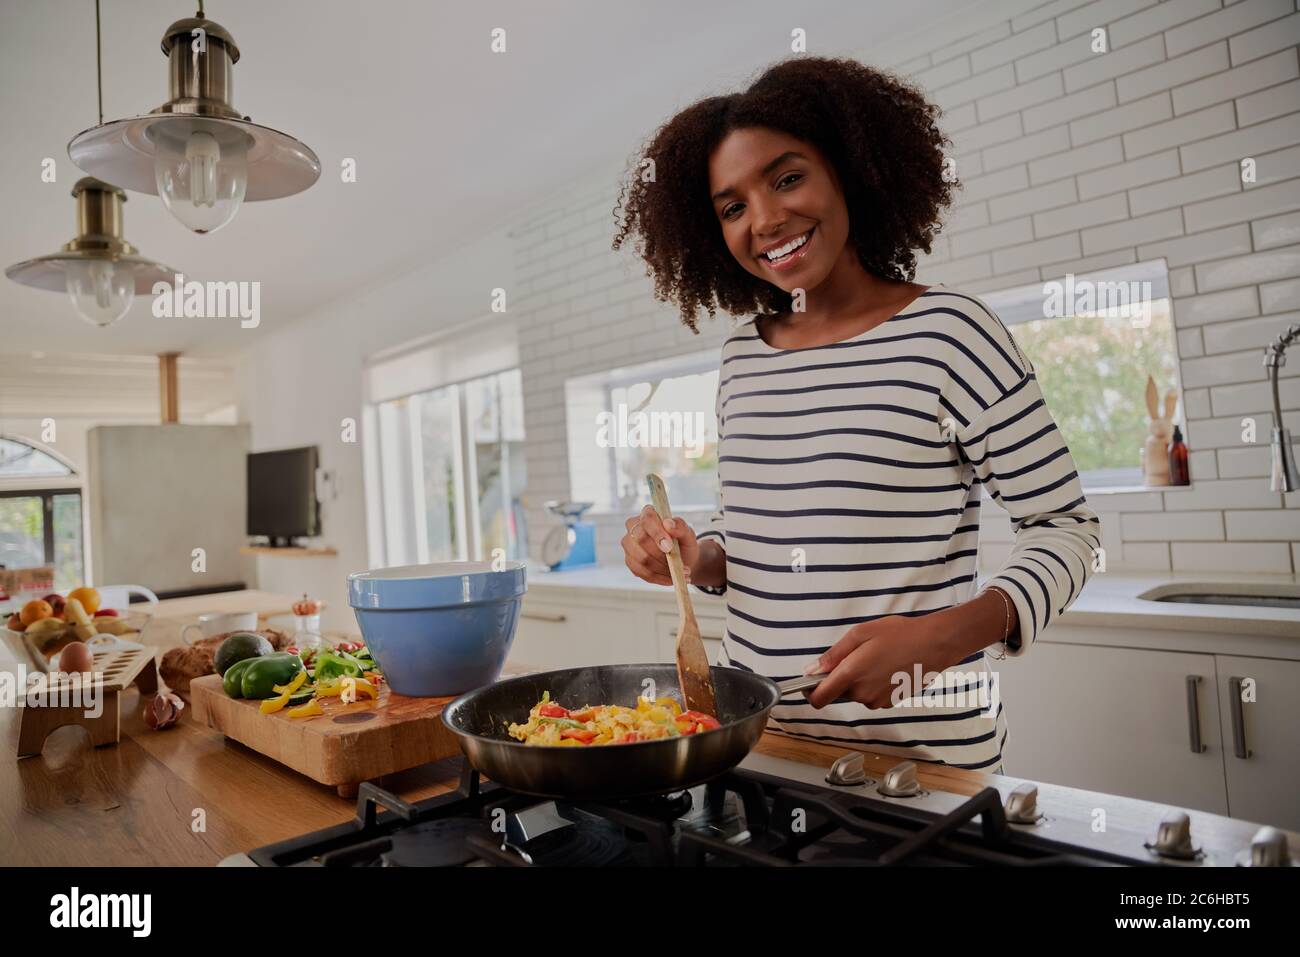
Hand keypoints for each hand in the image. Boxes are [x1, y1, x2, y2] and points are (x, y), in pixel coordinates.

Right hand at [622, 504, 698, 586]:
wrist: (683, 559)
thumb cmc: (683, 542)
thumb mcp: (688, 534)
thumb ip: (680, 526)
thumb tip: (668, 524)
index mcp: (648, 514)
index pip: (647, 519)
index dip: (657, 533)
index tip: (669, 547)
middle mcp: (633, 527)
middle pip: (640, 540)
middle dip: (660, 555)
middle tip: (680, 564)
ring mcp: (629, 545)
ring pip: (641, 559)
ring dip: (663, 569)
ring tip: (680, 572)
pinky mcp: (630, 562)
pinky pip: (642, 573)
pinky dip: (660, 578)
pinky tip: (672, 578)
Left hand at [805, 614, 948, 709]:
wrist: (935, 644)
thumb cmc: (900, 634)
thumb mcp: (860, 634)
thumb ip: (833, 655)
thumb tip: (812, 670)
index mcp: (852, 675)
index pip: (820, 698)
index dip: (810, 692)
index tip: (809, 683)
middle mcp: (863, 693)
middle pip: (838, 693)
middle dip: (841, 678)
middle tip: (857, 655)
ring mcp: (878, 700)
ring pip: (856, 693)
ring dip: (859, 680)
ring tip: (876, 658)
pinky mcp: (891, 702)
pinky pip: (872, 695)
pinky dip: (874, 683)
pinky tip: (887, 666)